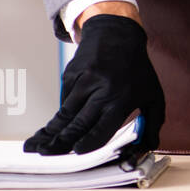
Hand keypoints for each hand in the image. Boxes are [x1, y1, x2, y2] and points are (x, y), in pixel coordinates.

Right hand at [23, 14, 164, 159]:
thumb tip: (146, 149)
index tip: (77, 152)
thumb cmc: (137, 70)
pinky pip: (64, 100)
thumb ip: (152, 124)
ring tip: (36, 146)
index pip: (102, 127)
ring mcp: (83, 81)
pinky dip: (61, 114)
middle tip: (46, 155)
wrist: (117, 35)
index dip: (88, 142)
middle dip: (59, 142)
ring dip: (50, 131)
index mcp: (122, 98)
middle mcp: (101, 90)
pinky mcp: (70, 75)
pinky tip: (55, 125)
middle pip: (77, 123)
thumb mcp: (153, 95)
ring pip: (65, 113)